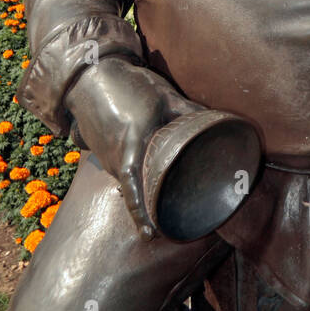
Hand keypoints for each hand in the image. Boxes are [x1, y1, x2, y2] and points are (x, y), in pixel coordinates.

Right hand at [64, 57, 195, 238]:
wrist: (89, 75)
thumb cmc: (130, 84)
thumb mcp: (165, 96)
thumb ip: (190, 112)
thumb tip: (220, 123)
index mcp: (133, 146)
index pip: (135, 190)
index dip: (142, 215)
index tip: (151, 235)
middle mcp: (116, 158)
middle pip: (135, 191)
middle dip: (149, 207)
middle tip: (169, 219)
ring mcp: (105, 156)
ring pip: (127, 182)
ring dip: (141, 190)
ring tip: (158, 200)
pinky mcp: (101, 151)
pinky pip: (120, 172)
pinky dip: (132, 177)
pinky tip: (145, 172)